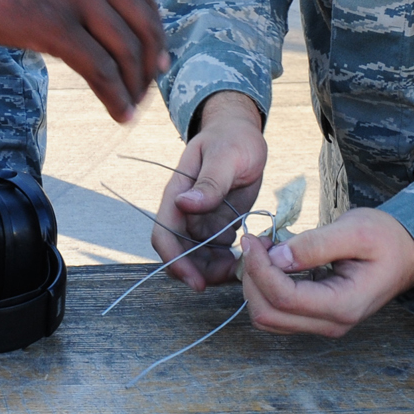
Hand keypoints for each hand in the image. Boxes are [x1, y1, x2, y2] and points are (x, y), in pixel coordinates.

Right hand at [0, 0, 166, 120]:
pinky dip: (116, 96)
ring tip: (132, 108)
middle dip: (150, 62)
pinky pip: (101, 69)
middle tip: (148, 89)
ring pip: (126, 50)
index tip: (155, 59)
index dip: (154, 32)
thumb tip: (84, 14)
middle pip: (143, 24)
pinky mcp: (54, 26)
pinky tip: (119, 114)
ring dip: (135, 86)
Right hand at [152, 91, 265, 289]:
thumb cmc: (233, 138)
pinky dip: (229, 260)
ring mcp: (201, 219)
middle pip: (180, 252)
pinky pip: (217, 251)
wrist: (243, 134)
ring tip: (243, 266)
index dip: (175, 260)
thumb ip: (208, 182)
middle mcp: (185, 211)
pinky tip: (249, 255)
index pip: (164, 234)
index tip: (195, 280)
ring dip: (216, 269)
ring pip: (199, 256)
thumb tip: (184, 204)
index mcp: (178, 193)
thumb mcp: (225, 156)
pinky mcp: (218, 223)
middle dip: (199, 271)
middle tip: (230, 276)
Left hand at [239, 208, 413, 337]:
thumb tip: (276, 257)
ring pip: (268, 318)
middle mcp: (332, 323)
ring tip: (265, 250)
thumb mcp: (354, 230)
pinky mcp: (316, 317)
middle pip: (268, 314)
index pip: (283, 298)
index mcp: (344, 305)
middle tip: (256, 242)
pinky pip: (277, 312)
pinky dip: (265, 288)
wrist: (408, 252)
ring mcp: (323, 324)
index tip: (252, 238)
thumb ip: (315, 245)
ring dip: (255, 284)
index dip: (259, 268)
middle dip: (252, 277)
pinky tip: (274, 261)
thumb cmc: (386, 238)